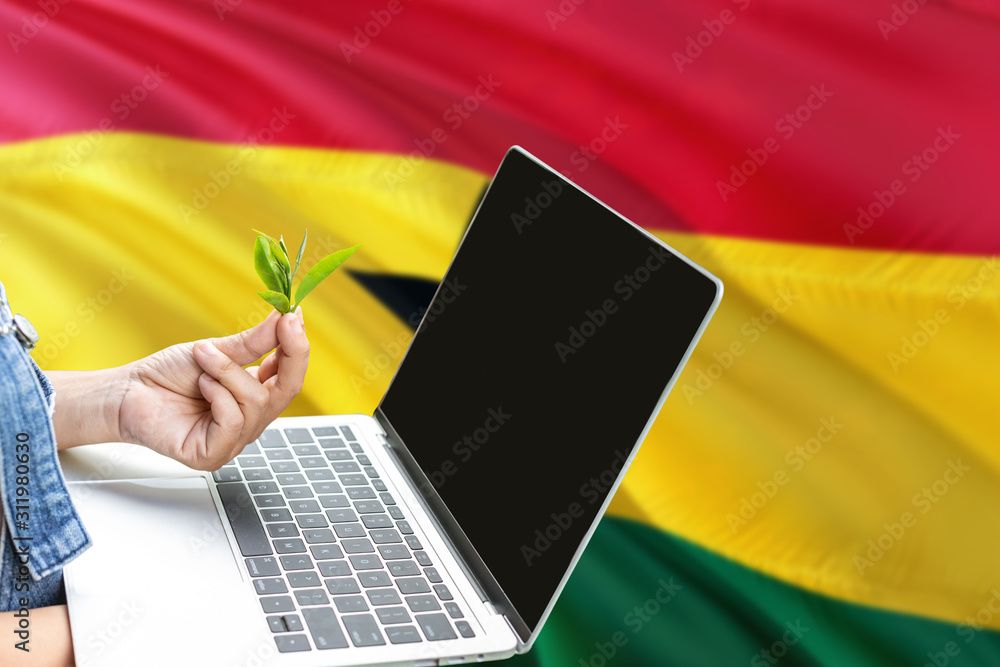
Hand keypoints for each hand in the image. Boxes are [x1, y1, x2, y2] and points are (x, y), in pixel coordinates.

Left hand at [117, 309, 308, 469]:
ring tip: (203, 360)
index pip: (290, 374)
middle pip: (289, 390)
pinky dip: (218, 397)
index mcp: (254, 394)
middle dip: (290, 354)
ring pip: (257, 402)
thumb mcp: (216, 351)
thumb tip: (285, 317)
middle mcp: (250, 419)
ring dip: (228, 372)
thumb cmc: (168, 375)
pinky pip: (234, 422)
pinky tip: (201, 387)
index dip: (298, 346)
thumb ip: (254, 342)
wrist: (127, 392)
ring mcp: (234, 439)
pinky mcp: (214, 454)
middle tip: (284, 324)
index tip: (295, 316)